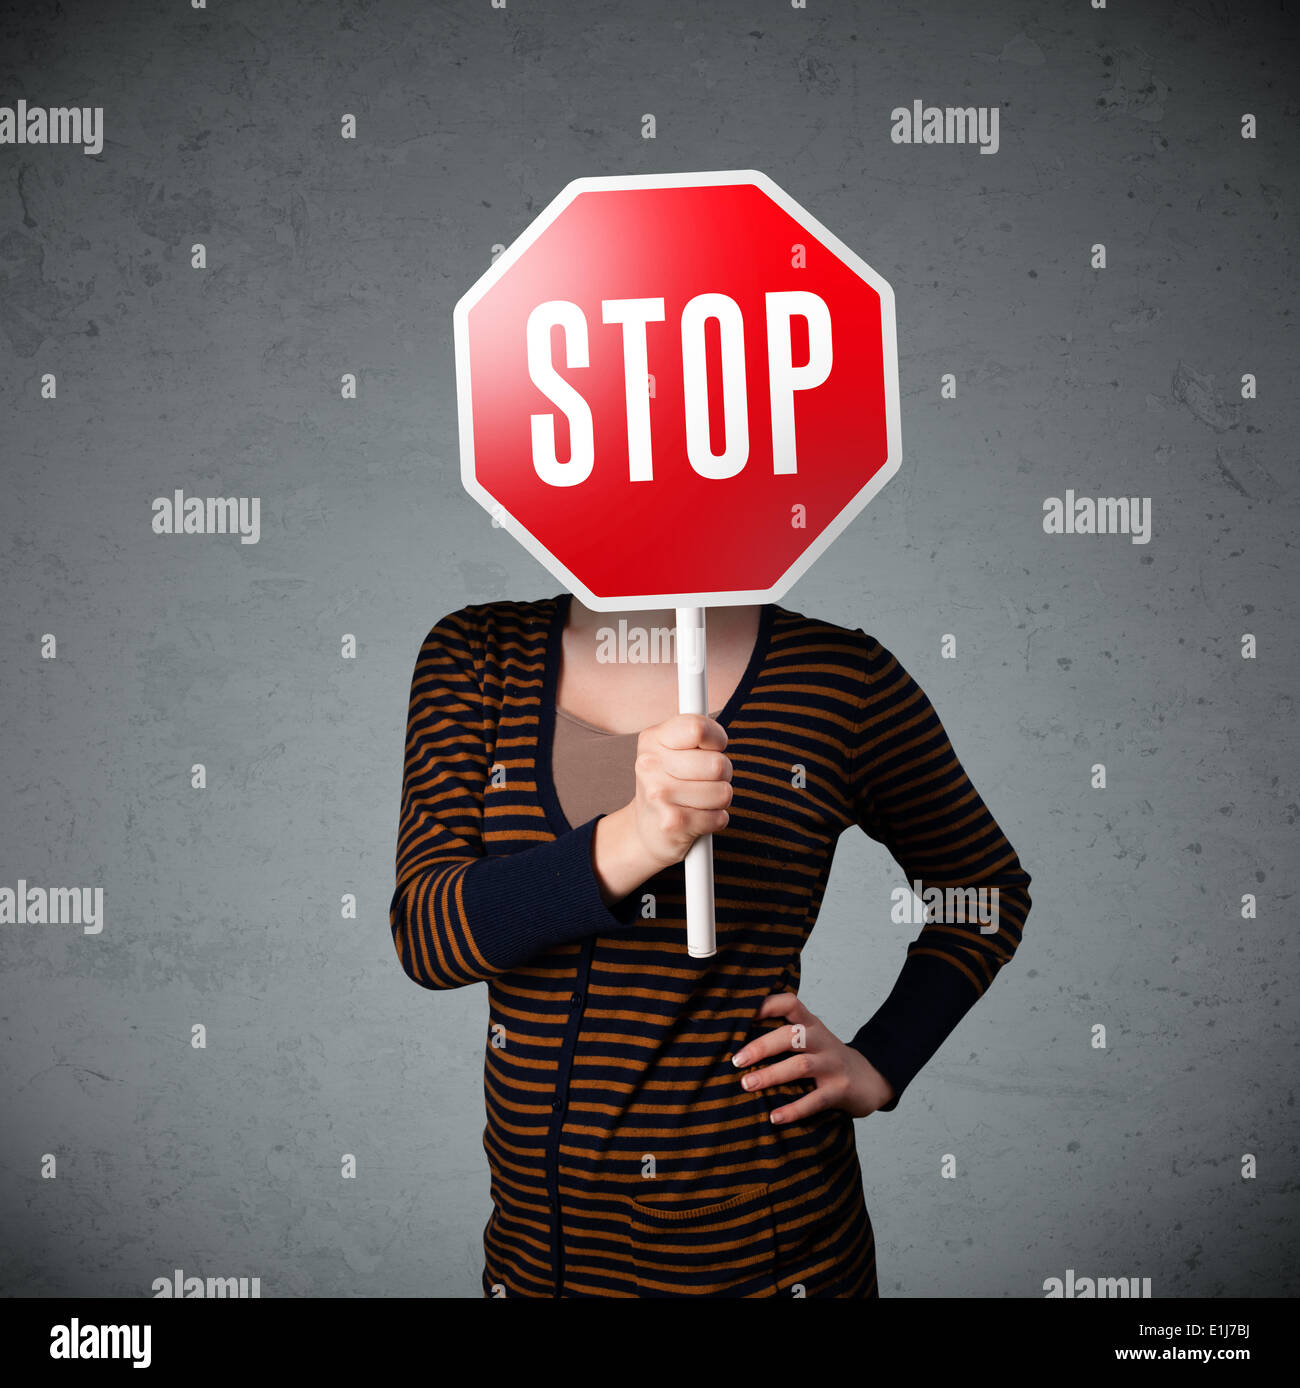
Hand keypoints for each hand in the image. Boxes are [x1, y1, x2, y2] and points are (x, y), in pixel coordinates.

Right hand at [590, 713, 732, 903]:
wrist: (646, 828)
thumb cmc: (670, 782)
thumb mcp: (674, 748)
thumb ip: (699, 733)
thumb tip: (717, 736)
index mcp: (652, 739)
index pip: (698, 728)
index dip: (717, 739)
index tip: (712, 748)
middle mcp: (649, 765)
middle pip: (717, 764)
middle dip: (723, 774)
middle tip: (706, 780)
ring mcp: (658, 795)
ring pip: (723, 792)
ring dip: (720, 799)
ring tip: (700, 800)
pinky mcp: (672, 824)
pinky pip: (719, 817)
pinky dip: (716, 819)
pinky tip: (698, 818)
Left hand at [731, 990, 894, 1122]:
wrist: (871, 1079)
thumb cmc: (827, 1059)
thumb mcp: (810, 1041)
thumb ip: (782, 1037)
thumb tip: (735, 1044)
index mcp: (811, 1024)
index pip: (790, 1003)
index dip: (766, 1005)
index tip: (741, 1015)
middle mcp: (821, 1040)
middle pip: (791, 1035)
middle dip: (761, 1046)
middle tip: (737, 1060)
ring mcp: (832, 1064)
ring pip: (800, 1065)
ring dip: (771, 1075)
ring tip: (746, 1085)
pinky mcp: (840, 1090)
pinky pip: (815, 1100)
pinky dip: (793, 1109)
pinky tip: (774, 1117)